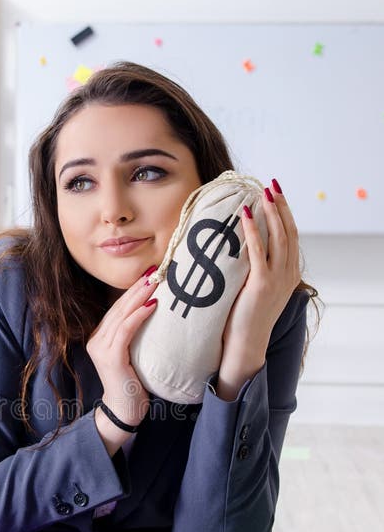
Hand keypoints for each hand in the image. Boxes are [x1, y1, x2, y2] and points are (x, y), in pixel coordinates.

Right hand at [86, 267, 157, 452]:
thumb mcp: (134, 355)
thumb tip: (156, 313)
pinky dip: (139, 316)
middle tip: (155, 270)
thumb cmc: (133, 386)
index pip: (117, 309)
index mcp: (100, 338)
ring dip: (139, 296)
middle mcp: (96, 340)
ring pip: (121, 315)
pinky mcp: (109, 357)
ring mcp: (100, 348)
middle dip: (137, 287)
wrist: (125, 412)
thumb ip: (136, 336)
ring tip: (156, 281)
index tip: (150, 275)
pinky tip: (152, 305)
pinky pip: (125, 330)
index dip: (133, 291)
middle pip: (118, 307)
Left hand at [217, 179, 300, 399]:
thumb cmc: (244, 319)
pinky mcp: (261, 285)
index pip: (292, 236)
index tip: (276, 195)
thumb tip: (240, 249)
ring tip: (263, 193)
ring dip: (271, 212)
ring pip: (279, 237)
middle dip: (281, 206)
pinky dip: (254, 231)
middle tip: (272, 185)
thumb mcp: (255, 289)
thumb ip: (255, 270)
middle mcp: (288, 275)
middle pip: (289, 232)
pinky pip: (259, 251)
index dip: (285, 213)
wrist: (245, 346)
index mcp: (290, 275)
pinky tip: (247, 215)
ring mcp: (277, 280)